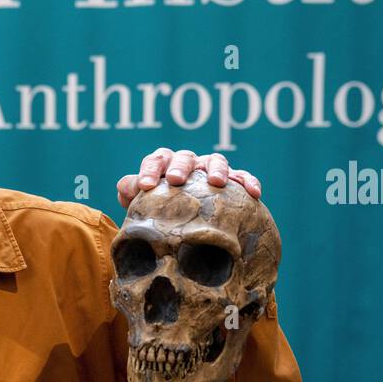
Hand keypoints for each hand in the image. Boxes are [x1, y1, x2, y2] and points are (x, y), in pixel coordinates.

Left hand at [116, 148, 262, 208]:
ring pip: (215, 161)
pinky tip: (254, 193)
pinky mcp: (232, 180)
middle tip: (176, 180)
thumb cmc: (159, 210)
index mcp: (165, 164)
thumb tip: (128, 187)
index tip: (145, 186)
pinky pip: (242, 176)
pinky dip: (248, 181)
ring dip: (216, 169)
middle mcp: (188, 163)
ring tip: (216, 182)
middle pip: (185, 157)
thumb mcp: (140, 203)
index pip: (157, 160)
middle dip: (180, 167)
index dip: (150, 170)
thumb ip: (130, 193)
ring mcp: (210, 170)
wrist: (183, 224)